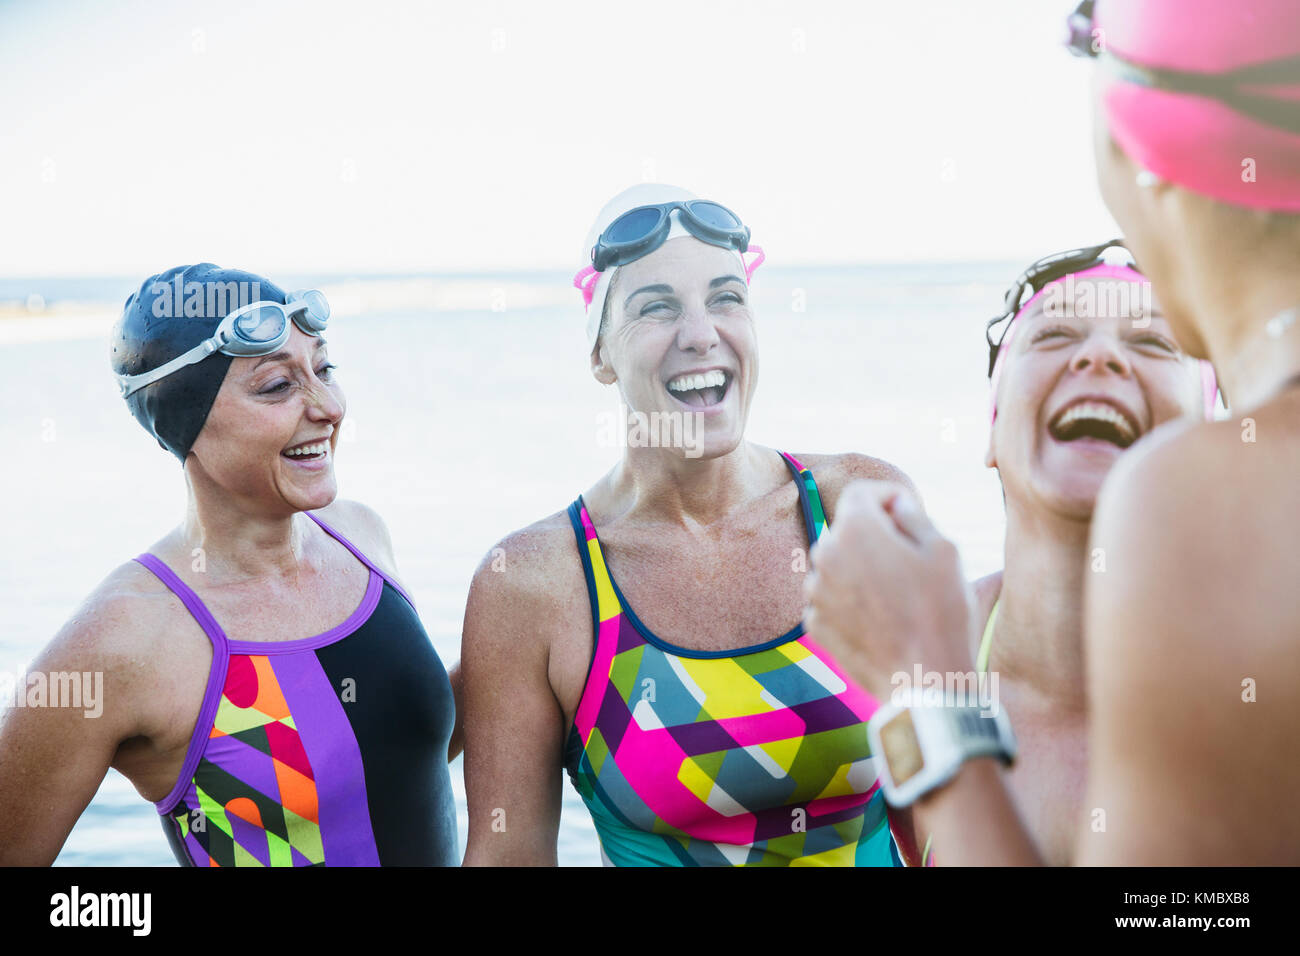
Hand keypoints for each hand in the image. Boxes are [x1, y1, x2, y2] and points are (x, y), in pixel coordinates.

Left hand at [803, 480, 975, 702]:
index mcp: (855, 529)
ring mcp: (815, 592)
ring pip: (837, 563)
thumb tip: (896, 506)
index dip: (887, 496)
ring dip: (861, 567)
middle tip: (909, 558)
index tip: (907, 512)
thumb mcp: (944, 550)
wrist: (924, 682)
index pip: (861, 492)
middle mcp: (825, 555)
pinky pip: (831, 597)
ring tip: (897, 593)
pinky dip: (850, 599)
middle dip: (874, 534)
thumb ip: (914, 515)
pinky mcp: (814, 623)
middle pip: (848, 529)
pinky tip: (881, 619)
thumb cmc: (941, 612)